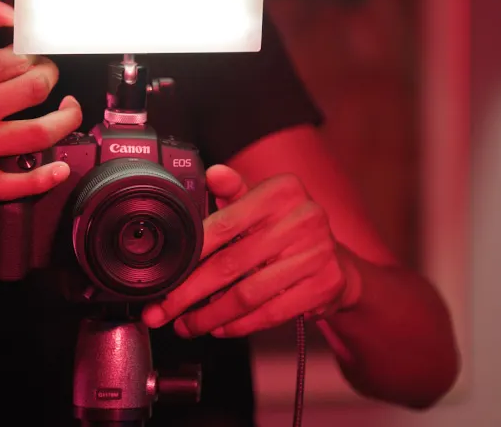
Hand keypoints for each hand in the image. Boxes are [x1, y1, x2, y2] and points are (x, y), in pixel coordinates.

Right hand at [0, 0, 81, 199]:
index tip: (33, 49)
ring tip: (68, 107)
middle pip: (31, 90)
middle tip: (45, 72)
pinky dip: (44, 178)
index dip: (33, 50)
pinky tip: (60, 166)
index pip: (14, 58)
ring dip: (65, 119)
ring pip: (35, 134)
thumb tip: (11, 11)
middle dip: (48, 75)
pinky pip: (12, 186)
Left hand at [142, 166, 362, 337]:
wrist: (336, 260)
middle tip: (164, 310)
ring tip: (188, 324)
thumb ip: (233, 190)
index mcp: (281, 191)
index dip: (190, 253)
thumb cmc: (286, 228)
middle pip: (231, 264)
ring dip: (211, 316)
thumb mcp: (261, 201)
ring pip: (249, 294)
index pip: (224, 224)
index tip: (165, 274)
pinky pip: (272, 312)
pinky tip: (221, 328)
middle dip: (190, 293)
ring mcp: (317, 254)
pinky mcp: (325, 286)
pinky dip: (241, 325)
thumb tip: (212, 173)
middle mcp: (303, 219)